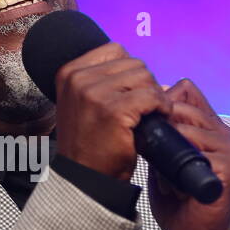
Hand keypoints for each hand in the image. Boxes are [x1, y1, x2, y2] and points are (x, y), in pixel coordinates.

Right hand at [54, 42, 173, 182]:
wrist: (85, 178)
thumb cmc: (90, 145)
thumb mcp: (83, 103)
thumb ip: (102, 80)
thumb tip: (142, 69)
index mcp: (68, 72)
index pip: (115, 50)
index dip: (130, 73)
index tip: (130, 95)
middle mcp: (78, 78)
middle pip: (133, 63)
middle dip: (144, 85)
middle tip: (143, 110)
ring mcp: (94, 93)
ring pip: (145, 77)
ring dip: (154, 96)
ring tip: (147, 116)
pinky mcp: (114, 110)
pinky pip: (152, 96)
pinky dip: (161, 108)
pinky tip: (156, 120)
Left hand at [146, 78, 229, 229]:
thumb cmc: (176, 195)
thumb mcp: (163, 156)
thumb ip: (159, 132)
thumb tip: (140, 108)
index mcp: (209, 125)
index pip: (185, 90)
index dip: (160, 102)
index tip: (145, 125)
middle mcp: (223, 132)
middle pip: (183, 104)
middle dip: (159, 125)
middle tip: (150, 154)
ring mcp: (228, 148)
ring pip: (186, 125)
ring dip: (165, 149)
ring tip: (163, 174)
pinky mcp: (228, 167)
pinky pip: (195, 149)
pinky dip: (175, 167)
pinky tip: (172, 185)